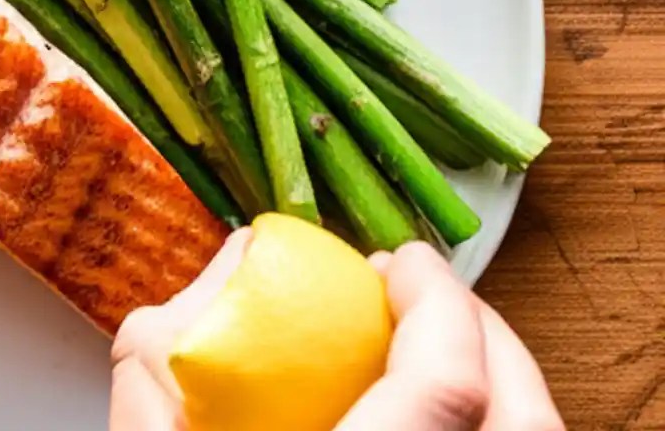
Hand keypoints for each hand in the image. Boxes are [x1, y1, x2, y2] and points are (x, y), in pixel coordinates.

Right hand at [110, 235, 563, 430]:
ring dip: (498, 384)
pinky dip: (488, 428)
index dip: (438, 305)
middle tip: (422, 292)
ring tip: (433, 346)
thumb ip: (150, 404)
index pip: (447, 389)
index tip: (399, 262)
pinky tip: (429, 416)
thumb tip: (178, 312)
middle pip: (526, 421)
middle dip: (486, 334)